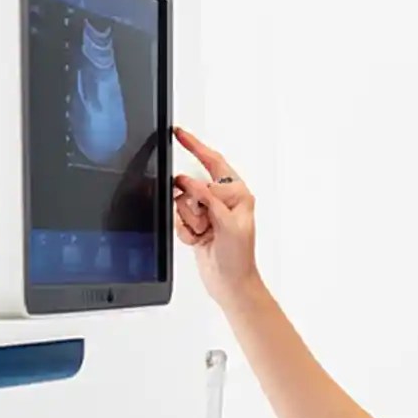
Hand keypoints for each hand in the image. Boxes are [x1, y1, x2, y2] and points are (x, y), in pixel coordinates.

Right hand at [172, 127, 263, 309]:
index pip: (213, 162)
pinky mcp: (196, 224)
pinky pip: (177, 219)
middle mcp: (223, 200)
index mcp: (238, 193)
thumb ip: (209, 199)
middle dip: (191, 205)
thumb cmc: (239, 257)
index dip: (195, 147)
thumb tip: (189, 181)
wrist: (230, 284)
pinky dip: (185, 232)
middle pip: (190, 184)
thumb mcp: (227, 224)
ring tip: (205, 234)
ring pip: (181, 203)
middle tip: (204, 221)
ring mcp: (208, 212)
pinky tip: (199, 241)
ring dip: (189, 222)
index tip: (178, 133)